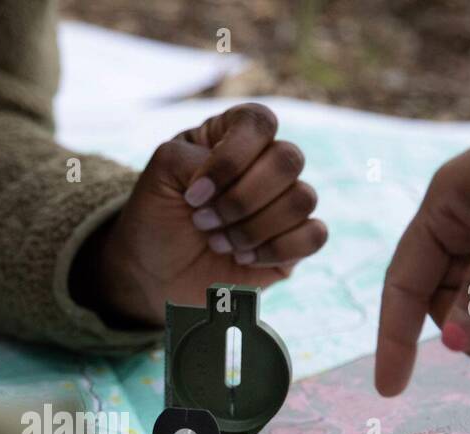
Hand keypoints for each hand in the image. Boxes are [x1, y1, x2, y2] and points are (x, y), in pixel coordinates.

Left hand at [83, 103, 327, 324]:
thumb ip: (192, 158)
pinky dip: (276, 250)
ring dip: (253, 228)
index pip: (259, 122)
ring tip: (218, 243)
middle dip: (240, 200)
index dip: (232, 159)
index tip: (193, 194)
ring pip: (303, 199)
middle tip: (203, 222)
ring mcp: (284, 203)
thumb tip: (235, 181)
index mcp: (233, 136)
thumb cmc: (157, 219)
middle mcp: (265, 164)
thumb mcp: (159, 175)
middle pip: (288, 160)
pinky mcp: (294, 243)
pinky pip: (315, 235)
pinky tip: (243, 258)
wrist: (154, 275)